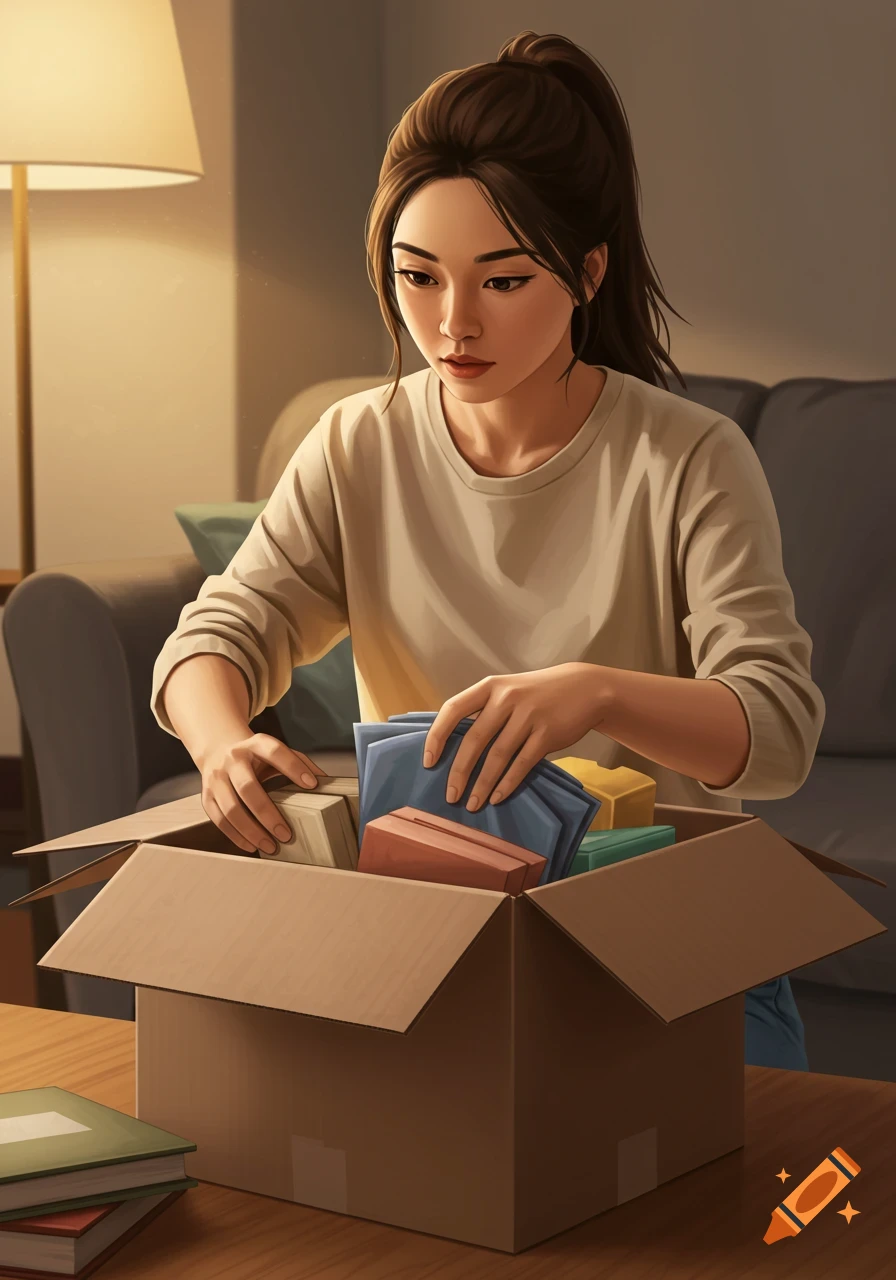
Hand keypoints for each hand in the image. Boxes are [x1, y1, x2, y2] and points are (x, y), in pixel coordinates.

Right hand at [199, 732, 326, 854]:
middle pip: (248, 788)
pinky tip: (252, 846)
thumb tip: (327, 784)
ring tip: (271, 846)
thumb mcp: (279, 752)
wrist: (219, 749)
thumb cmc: (257, 757)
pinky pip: (219, 820)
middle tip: (286, 834)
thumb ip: (301, 764)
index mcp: (256, 743)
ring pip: (230, 808)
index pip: (276, 752)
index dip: (294, 768)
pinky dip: (236, 836)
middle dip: (268, 814)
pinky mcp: (206, 795)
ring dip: (251, 831)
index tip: (312, 786)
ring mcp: (216, 777)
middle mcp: (233, 758)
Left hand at [423, 664, 610, 810]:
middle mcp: (506, 698)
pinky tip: (497, 797)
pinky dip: (507, 783)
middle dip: (459, 772)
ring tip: (473, 804)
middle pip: (474, 739)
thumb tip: (451, 745)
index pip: (453, 709)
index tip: (428, 761)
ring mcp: (528, 715)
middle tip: (450, 795)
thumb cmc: (537, 693)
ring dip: (482, 784)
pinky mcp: (548, 733)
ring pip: (498, 756)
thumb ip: (483, 710)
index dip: (437, 736)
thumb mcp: (508, 690)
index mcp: (490, 686)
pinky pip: (522, 763)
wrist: (585, 688)